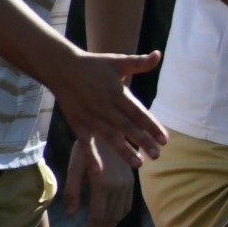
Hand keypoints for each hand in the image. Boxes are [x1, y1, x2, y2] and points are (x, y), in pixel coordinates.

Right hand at [46, 48, 166, 164]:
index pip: (139, 113)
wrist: (62, 68)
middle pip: (127, 128)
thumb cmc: (94, 65)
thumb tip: (158, 54)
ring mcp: (90, 118)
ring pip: (110, 137)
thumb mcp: (118, 62)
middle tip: (158, 155)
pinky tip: (99, 172)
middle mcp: (105, 107)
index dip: (152, 127)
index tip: (165, 140)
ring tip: (139, 164)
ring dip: (124, 151)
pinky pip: (85, 143)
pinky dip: (91, 157)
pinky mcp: (78, 124)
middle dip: (143, 142)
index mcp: (117, 94)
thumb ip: (139, 62)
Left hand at [64, 136, 135, 226]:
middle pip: (110, 218)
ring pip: (121, 214)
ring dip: (110, 226)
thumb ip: (73, 190)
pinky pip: (128, 205)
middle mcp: (119, 187)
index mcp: (103, 185)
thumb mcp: (75, 166)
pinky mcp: (132, 182)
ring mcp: (128, 185)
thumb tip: (72, 213)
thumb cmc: (88, 146)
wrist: (111, 129)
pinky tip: (111, 219)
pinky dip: (119, 216)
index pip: (98, 217)